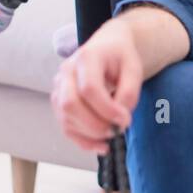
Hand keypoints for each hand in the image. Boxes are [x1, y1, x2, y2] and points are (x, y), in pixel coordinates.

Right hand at [51, 19, 142, 153]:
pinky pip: (65, 127)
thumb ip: (129, 92)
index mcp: (86, 57)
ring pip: (65, 118)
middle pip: (70, 104)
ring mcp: (59, 87)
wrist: (107, 47)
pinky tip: (101, 145)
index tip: (125, 119)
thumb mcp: (134, 68)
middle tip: (117, 130)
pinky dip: (83, 141)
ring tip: (112, 134)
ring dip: (90, 134)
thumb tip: (120, 119)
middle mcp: (66, 72)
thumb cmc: (121, 57)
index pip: (89, 88)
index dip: (107, 109)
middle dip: (95, 124)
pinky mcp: (59, 102)